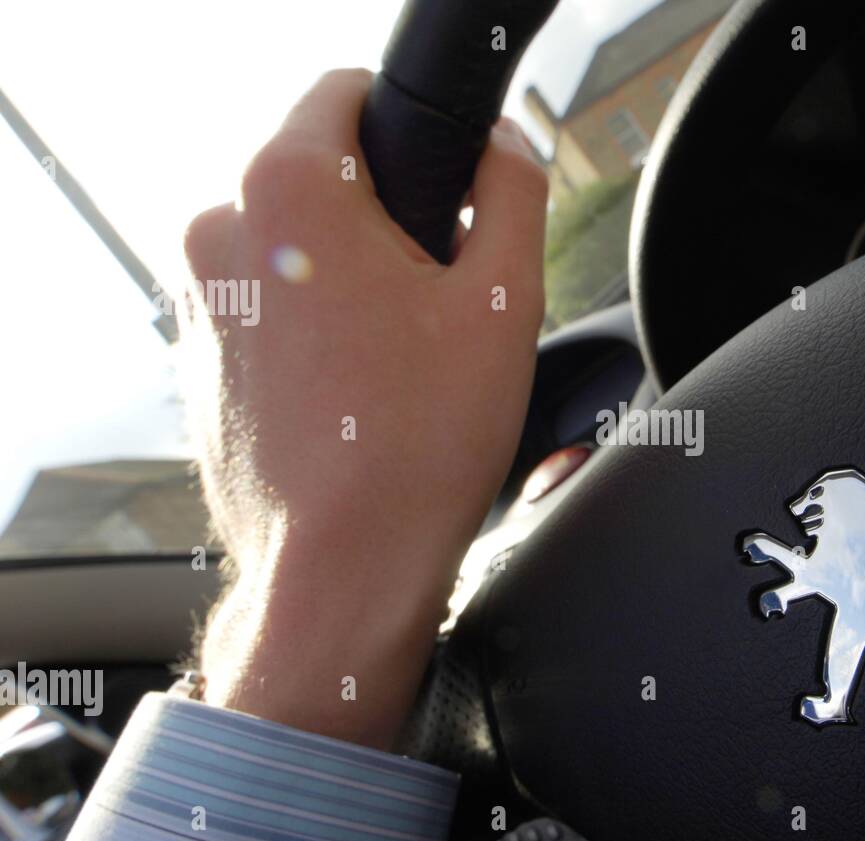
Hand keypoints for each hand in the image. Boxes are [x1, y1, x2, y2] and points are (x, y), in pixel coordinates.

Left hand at [178, 69, 546, 748]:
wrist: (343, 571)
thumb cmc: (416, 448)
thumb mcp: (503, 299)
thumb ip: (512, 191)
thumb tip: (504, 147)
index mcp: (290, 191)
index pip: (345, 93)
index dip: (412, 131)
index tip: (445, 189)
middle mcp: (221, 233)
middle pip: (322, 178)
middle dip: (384, 220)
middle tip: (436, 303)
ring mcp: (200, 302)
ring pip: (295, 249)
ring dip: (349, 280)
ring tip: (399, 362)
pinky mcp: (200, 360)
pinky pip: (270, 309)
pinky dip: (314, 330)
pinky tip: (360, 394)